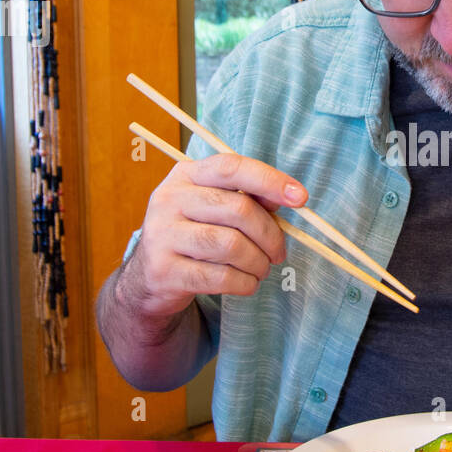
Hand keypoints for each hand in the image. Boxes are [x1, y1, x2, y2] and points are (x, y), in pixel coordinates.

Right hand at [117, 151, 306, 319]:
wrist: (149, 278)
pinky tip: (247, 283)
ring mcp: (162, 234)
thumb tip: (286, 196)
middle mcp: (169, 199)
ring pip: (232, 245)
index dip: (270, 180)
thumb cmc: (194, 235)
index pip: (231, 167)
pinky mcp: (163, 270)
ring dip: (258, 262)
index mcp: (185, 175)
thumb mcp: (214, 208)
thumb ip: (247, 198)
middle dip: (270, 235)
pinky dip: (244, 283)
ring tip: (261, 269)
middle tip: (279, 253)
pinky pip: (220, 276)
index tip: (301, 198)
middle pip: (238, 210)